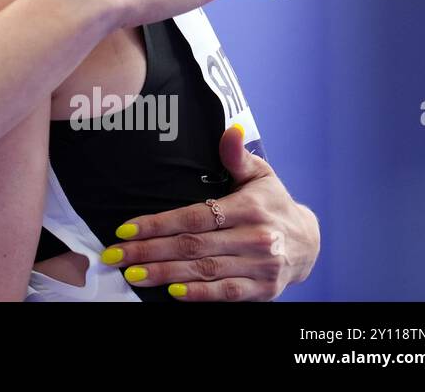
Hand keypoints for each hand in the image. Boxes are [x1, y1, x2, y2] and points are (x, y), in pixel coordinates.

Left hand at [103, 126, 320, 300]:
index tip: (125, 229)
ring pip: (204, 271)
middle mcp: (255, 238)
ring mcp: (260, 267)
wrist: (309, 242)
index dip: (157, 224)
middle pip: (191, 246)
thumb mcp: (259, 174)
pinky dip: (199, 294)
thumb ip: (237, 155)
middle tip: (115, 255)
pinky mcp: (264, 290)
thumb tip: (231, 129)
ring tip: (132, 274)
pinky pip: (227, 294)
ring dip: (164, 274)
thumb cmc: (272, 203)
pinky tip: (172, 292)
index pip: (193, 217)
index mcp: (248, 208)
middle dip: (148, 251)